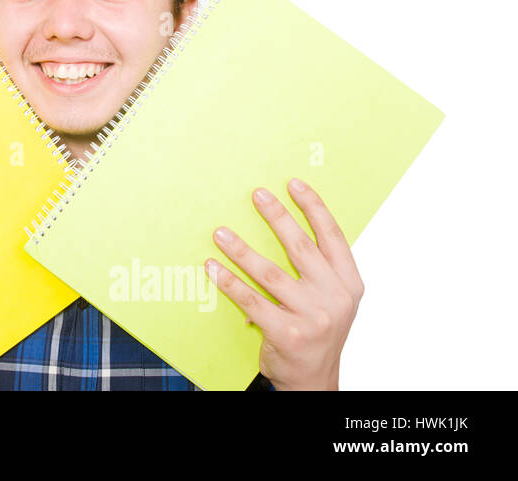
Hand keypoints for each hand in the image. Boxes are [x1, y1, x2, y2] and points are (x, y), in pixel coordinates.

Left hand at [205, 178, 363, 390]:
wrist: (313, 380)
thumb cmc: (317, 330)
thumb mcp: (333, 299)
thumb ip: (320, 268)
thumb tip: (287, 224)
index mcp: (349, 284)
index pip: (333, 237)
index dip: (314, 207)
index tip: (293, 183)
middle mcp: (334, 298)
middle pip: (301, 248)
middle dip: (277, 217)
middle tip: (257, 194)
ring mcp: (312, 316)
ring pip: (269, 273)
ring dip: (241, 249)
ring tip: (220, 232)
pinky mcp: (286, 332)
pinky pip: (250, 300)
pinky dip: (228, 281)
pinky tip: (213, 267)